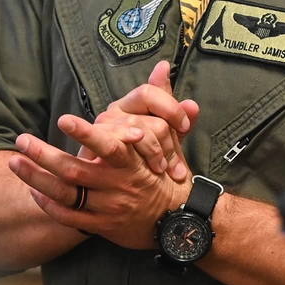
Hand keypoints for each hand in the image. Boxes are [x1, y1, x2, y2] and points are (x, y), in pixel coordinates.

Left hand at [9, 114, 191, 248]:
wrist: (177, 220)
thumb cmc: (167, 173)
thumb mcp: (169, 138)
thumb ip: (161, 102)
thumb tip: (162, 65)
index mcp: (133, 163)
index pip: (109, 147)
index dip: (86, 134)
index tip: (63, 119)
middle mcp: (118, 185)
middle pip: (75, 171)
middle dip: (45, 156)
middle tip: (22, 140)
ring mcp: (108, 208)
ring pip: (67, 194)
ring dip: (37, 179)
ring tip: (15, 162)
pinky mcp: (102, 226)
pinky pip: (70, 217)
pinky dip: (50, 206)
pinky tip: (33, 192)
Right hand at [96, 61, 199, 181]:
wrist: (116, 193)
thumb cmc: (142, 164)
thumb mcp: (166, 143)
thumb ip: (179, 122)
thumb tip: (193, 104)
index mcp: (131, 104)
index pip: (150, 91)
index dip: (171, 107)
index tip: (185, 127)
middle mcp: (115, 110)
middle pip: (144, 110)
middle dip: (166, 140)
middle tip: (175, 166)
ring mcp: (102, 126)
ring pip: (135, 125)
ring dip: (154, 150)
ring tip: (161, 169)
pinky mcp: (91, 145)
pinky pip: (115, 141)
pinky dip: (130, 144)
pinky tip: (143, 152)